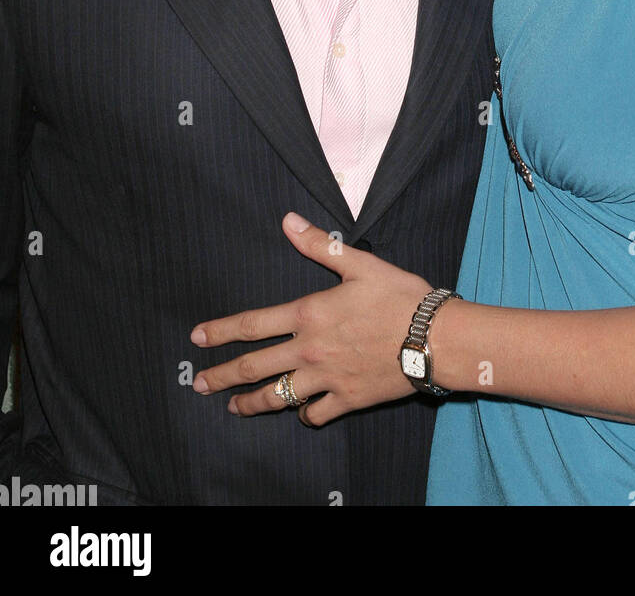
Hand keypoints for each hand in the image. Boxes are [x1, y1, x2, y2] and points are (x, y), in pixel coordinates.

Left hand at [190, 213, 432, 425]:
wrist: (435, 338)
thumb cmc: (399, 296)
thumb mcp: (360, 263)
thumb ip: (319, 245)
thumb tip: (288, 221)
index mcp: (308, 314)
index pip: (251, 324)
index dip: (220, 330)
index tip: (197, 337)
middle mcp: (309, 350)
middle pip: (253, 367)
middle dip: (222, 376)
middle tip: (200, 383)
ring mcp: (326, 379)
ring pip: (278, 397)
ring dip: (251, 403)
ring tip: (234, 408)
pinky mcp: (347, 399)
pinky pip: (315, 414)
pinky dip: (304, 415)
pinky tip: (300, 413)